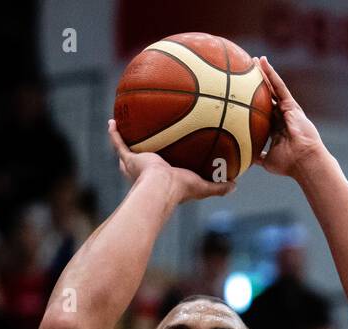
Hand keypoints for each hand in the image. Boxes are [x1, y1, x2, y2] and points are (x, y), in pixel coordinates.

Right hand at [108, 120, 234, 202]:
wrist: (161, 188)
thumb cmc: (180, 190)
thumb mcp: (203, 187)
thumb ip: (218, 186)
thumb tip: (236, 184)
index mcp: (162, 178)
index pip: (160, 171)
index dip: (161, 166)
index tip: (163, 160)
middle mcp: (145, 172)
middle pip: (139, 161)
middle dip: (137, 154)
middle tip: (140, 142)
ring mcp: (135, 165)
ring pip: (126, 152)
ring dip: (123, 140)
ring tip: (121, 126)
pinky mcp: (129, 159)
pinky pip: (119, 143)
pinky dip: (114, 133)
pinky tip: (112, 121)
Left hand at [255, 56, 326, 179]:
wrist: (304, 160)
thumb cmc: (289, 164)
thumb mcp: (267, 161)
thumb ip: (257, 157)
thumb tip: (244, 159)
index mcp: (276, 129)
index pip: (263, 112)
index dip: (254, 103)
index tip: (243, 95)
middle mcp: (282, 116)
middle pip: (267, 96)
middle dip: (258, 84)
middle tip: (247, 71)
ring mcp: (287, 109)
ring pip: (273, 87)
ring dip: (264, 73)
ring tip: (255, 60)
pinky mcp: (291, 105)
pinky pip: (279, 86)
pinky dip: (271, 73)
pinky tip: (264, 62)